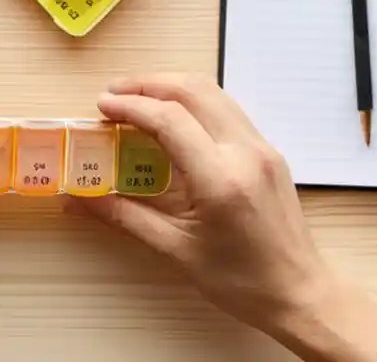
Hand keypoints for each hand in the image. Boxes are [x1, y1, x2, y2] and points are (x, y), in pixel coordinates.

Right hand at [71, 76, 332, 330]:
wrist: (299, 292)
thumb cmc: (239, 281)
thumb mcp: (176, 250)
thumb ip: (125, 217)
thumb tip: (77, 201)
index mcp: (221, 178)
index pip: (170, 119)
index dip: (131, 105)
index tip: (101, 106)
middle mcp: (245, 152)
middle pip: (195, 91)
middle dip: (149, 84)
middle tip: (114, 94)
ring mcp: (262, 148)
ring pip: (215, 95)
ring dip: (174, 88)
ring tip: (138, 101)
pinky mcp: (270, 152)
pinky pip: (228, 112)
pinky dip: (196, 104)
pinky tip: (173, 121)